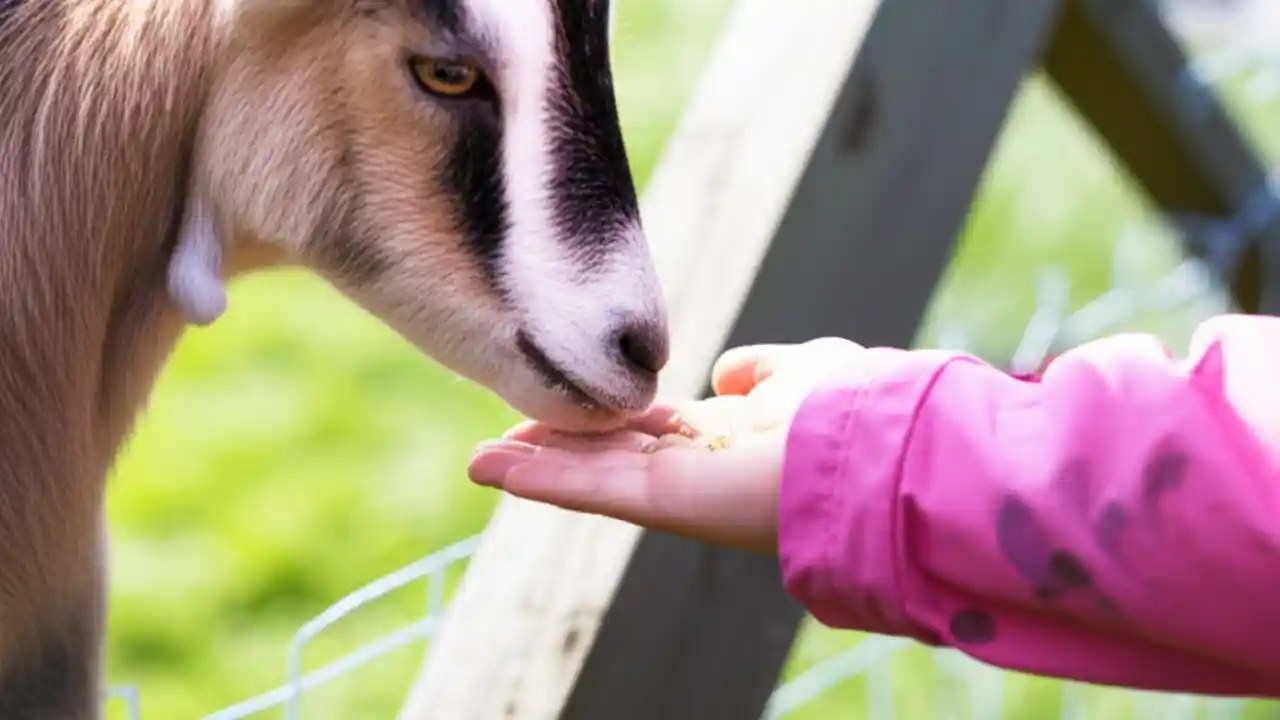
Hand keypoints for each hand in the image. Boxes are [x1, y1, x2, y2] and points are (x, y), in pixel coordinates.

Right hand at [468, 338, 863, 553]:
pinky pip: (592, 491)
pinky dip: (542, 482)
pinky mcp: (664, 502)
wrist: (868, 445)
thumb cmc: (845, 404)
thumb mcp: (801, 367)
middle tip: (497, 441)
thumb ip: (760, 368)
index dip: (602, 413)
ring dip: (532, 470)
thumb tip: (723, 372)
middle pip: (607, 455)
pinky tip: (494, 470)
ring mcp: (675, 488)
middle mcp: (694, 465)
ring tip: (478, 462)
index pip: (648, 426)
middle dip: (553, 448)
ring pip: (590, 477)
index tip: (561, 398)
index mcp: (724, 434)